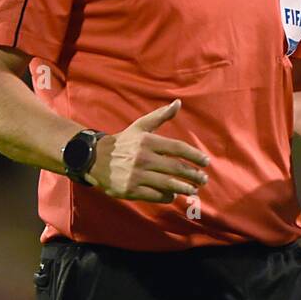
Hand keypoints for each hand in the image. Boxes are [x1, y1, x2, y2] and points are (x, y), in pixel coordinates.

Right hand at [88, 99, 210, 202]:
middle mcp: (143, 158)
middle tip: (204, 179)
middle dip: (193, 174)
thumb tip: (178, 102)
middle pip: (176, 167)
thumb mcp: (139, 126)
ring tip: (194, 189)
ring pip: (168, 184)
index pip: (178, 148)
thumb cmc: (123, 143)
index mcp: (148, 141)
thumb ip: (160, 116)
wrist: (95, 159)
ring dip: (184, 188)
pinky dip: (168, 196)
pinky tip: (173, 195)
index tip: (206, 162)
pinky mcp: (131, 190)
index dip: (194, 155)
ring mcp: (137, 175)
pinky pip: (156, 195)